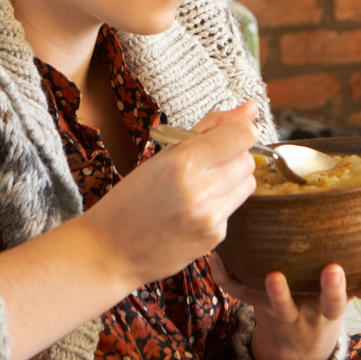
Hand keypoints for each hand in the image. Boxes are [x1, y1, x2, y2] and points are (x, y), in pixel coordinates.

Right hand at [81, 102, 258, 288]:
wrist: (110, 251)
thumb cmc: (131, 199)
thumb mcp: (163, 156)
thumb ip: (209, 129)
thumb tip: (251, 108)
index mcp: (183, 162)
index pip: (243, 135)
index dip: (239, 131)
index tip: (226, 136)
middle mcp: (200, 190)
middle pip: (248, 160)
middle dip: (233, 156)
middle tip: (204, 164)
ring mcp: (210, 217)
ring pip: (248, 183)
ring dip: (232, 179)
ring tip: (200, 186)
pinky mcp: (215, 237)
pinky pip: (234, 208)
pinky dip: (221, 204)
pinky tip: (194, 211)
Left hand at [209, 253, 360, 359]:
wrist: (293, 349)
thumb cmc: (319, 300)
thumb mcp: (341, 289)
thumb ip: (350, 254)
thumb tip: (357, 198)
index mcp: (342, 298)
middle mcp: (319, 310)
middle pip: (332, 305)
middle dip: (334, 289)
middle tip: (334, 269)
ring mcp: (290, 314)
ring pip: (285, 308)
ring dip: (280, 293)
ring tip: (274, 276)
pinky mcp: (262, 310)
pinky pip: (242, 296)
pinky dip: (226, 278)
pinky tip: (215, 259)